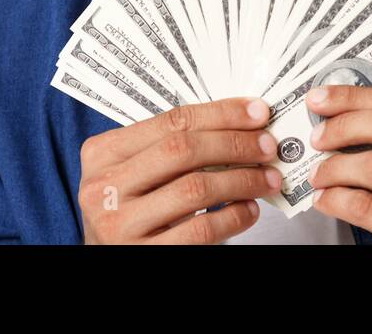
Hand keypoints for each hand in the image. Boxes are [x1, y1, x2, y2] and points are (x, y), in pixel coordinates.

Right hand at [77, 97, 282, 243]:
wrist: (110, 258)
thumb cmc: (131, 208)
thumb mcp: (135, 171)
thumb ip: (171, 147)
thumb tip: (240, 125)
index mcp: (103, 153)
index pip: (170, 121)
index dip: (220, 113)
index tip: (257, 112)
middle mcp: (104, 187)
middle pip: (183, 150)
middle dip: (235, 144)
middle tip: (268, 146)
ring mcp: (120, 224)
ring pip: (195, 188)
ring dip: (242, 180)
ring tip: (267, 179)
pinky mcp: (144, 255)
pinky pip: (200, 230)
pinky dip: (234, 216)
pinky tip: (249, 209)